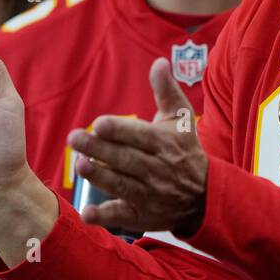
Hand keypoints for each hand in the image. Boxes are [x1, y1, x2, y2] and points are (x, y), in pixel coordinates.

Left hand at [70, 58, 207, 233]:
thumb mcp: (181, 120)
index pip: (141, 136)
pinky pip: (122, 217)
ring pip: (123, 185)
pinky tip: (87, 213)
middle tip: (74, 138)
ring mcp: (150, 195)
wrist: (204, 196)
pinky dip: (105, 216)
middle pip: (126, 159)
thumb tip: (159, 62)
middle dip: (100, 150)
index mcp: (166, 144)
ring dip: (101, 177)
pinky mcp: (142, 216)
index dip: (120, 131)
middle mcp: (158, 170)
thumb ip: (166, 91)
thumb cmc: (185, 151)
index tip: (99, 124)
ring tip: (80, 165)